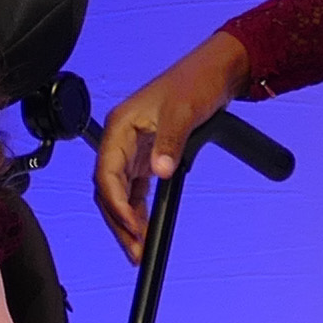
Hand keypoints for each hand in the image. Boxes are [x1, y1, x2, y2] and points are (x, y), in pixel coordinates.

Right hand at [93, 33, 249, 261]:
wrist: (216, 72)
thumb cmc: (196, 82)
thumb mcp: (183, 112)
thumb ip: (170, 143)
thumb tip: (160, 172)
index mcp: (120, 126)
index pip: (106, 173)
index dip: (116, 205)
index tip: (132, 228)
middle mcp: (121, 139)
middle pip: (108, 189)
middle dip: (119, 222)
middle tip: (135, 250)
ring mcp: (133, 149)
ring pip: (119, 193)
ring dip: (127, 221)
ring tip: (138, 249)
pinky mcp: (148, 156)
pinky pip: (135, 189)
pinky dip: (138, 210)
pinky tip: (145, 227)